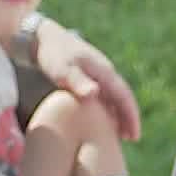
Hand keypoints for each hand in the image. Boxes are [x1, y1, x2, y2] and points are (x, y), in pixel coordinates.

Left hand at [34, 23, 141, 140]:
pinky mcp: (88, 74)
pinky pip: (105, 93)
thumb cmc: (51, 55)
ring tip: (120, 133)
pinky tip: (102, 118)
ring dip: (120, 113)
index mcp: (104, 71)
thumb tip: (94, 94)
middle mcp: (105, 71)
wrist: (41, 37)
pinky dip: (108, 107)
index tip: (134, 135)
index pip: (124, 96)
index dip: (131, 116)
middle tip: (132, 138)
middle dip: (129, 117)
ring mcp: (97, 72)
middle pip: (123, 97)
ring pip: (115, 95)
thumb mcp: (62, 69)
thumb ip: (77, 81)